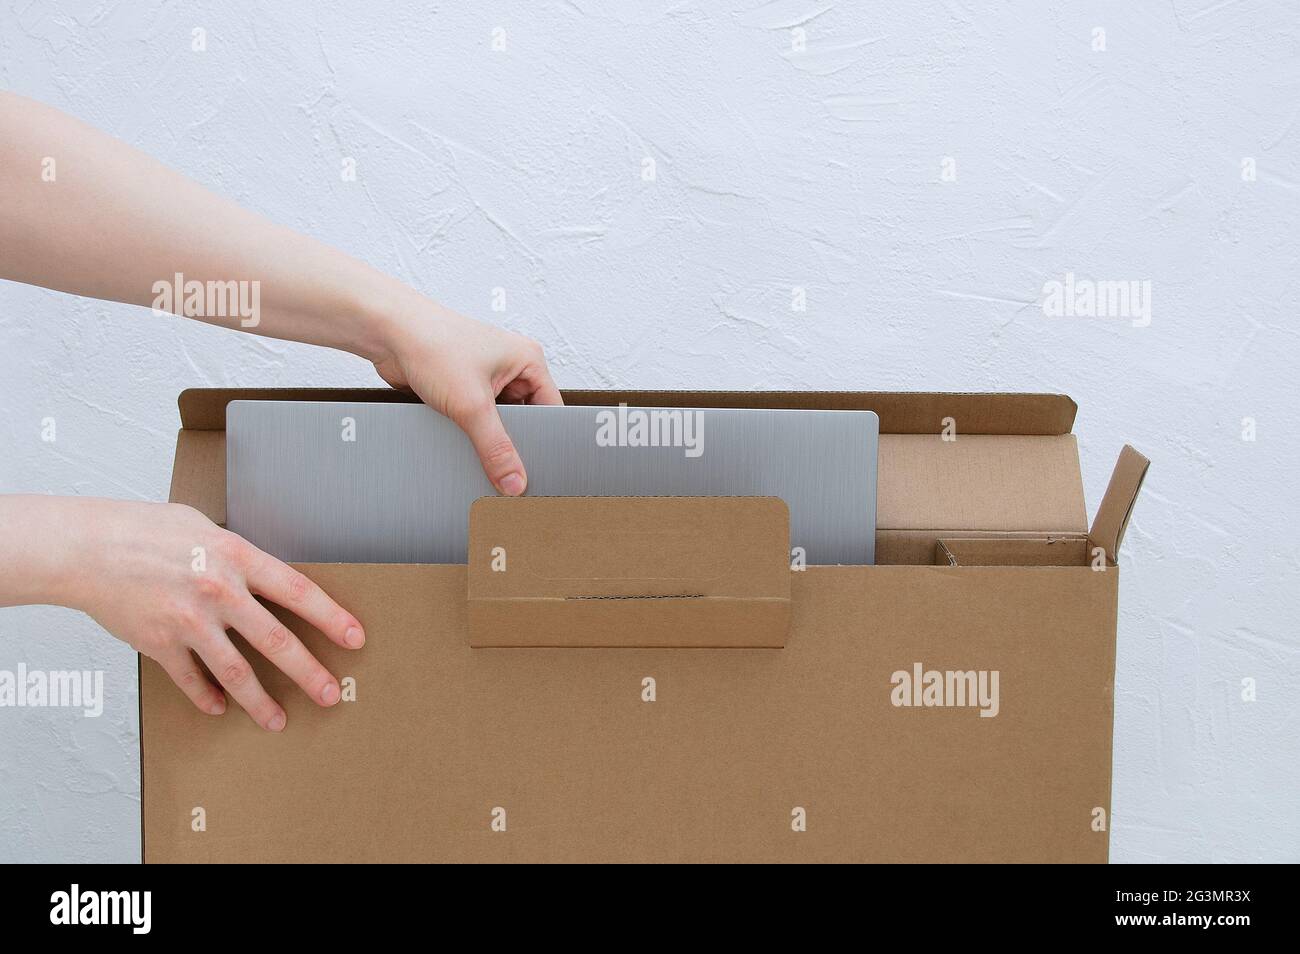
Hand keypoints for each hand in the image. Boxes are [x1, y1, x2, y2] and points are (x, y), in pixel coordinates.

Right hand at [45, 497, 363, 730]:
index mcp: (236, 557)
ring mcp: (189, 621)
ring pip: (237, 671)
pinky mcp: (160, 643)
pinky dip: (207, 697)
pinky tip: (220, 708)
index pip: (298, 591)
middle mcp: (219, 591)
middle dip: (309, 672)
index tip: (354, 638)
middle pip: (276, 640)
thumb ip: (238, 556)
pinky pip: (192, 680)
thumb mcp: (205, 529)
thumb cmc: (146, 530)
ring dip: (261, 701)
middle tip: (332, 694)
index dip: (330, 617)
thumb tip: (267, 577)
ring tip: (279, 720)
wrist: (88, 548)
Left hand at [370, 295, 562, 494]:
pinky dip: (468, 433)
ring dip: (486, 437)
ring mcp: (484, 378)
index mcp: (528, 360)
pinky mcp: (461, 389)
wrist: (387, 334)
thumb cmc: (432, 343)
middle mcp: (510, 368)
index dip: (546, 440)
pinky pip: (474, 421)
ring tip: (479, 446)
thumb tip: (513, 480)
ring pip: (497, 422)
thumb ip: (496, 448)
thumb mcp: (472, 405)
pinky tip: (461, 440)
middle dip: (512, 441)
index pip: (551, 410)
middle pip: (524, 420)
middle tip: (506, 466)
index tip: (537, 468)